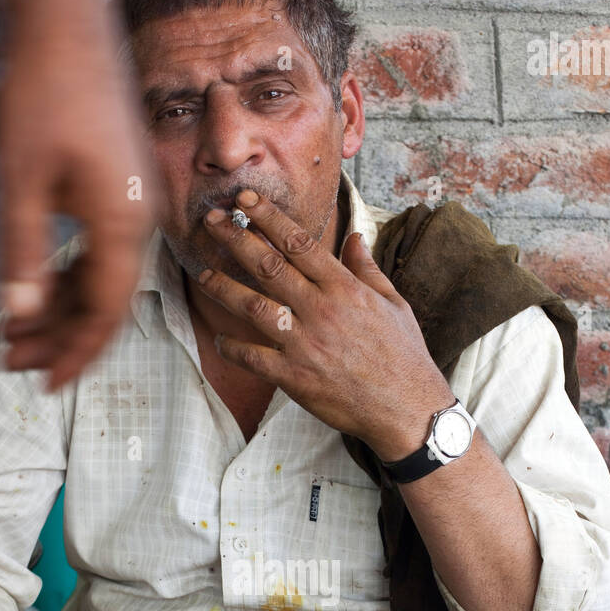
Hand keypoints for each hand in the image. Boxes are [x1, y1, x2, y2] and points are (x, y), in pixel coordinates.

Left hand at [0, 0, 157, 390]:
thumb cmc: (48, 92)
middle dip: (59, 338)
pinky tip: (41, 290)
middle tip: (15, 362)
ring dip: (61, 308)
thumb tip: (22, 316)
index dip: (75, 355)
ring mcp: (133, 205)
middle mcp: (139, 221)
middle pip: (104, 303)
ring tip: (18, 333)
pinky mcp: (120, 191)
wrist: (67, 23)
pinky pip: (100, 251)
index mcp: (124, 225)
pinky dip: (70, 276)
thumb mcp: (21, 182)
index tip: (49, 384)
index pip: (105, 314)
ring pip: (100, 278)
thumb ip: (23, 255)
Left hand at [198, 189, 451, 460]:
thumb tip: (354, 237)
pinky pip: (253, 358)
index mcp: (345, 288)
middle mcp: (321, 310)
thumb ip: (367, 269)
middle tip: (212, 220)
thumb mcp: (394, 304)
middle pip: (269, 266)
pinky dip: (232, 348)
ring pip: (254, 307)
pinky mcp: (295, 377)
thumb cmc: (403, 356)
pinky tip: (221, 339)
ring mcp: (305, 344)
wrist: (407, 409)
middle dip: (236, 239)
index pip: (299, 243)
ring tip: (202, 272)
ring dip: (223, 287)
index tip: (246, 200)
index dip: (268, 217)